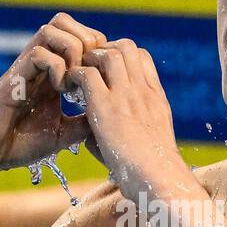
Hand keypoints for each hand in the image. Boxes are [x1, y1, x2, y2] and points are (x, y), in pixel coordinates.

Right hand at [0, 13, 106, 180]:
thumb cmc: (21, 144)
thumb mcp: (64, 133)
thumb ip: (85, 121)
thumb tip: (112, 114)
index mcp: (52, 72)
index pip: (77, 36)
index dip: (95, 49)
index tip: (101, 76)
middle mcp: (38, 64)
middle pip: (64, 21)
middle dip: (86, 41)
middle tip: (89, 72)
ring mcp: (25, 68)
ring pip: (52, 28)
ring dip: (72, 50)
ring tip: (74, 80)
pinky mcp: (13, 79)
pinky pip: (38, 53)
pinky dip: (56, 67)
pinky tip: (60, 90)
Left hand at [66, 39, 189, 197]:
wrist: (159, 180)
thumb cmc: (151, 172)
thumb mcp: (145, 144)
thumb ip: (122, 130)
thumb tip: (92, 135)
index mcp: (155, 97)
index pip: (141, 56)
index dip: (121, 57)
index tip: (106, 72)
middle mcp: (143, 91)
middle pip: (125, 46)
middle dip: (103, 51)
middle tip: (87, 70)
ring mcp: (126, 96)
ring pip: (107, 53)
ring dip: (88, 61)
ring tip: (76, 78)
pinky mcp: (107, 108)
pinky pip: (86, 74)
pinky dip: (74, 76)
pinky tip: (67, 90)